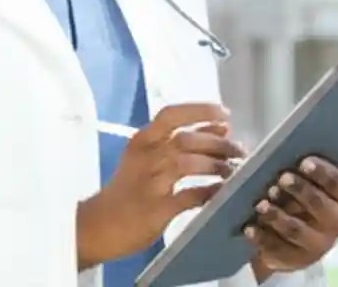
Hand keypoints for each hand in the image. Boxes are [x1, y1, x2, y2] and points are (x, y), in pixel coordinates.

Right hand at [76, 103, 245, 269]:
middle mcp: (145, 156)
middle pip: (186, 140)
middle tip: (240, 152)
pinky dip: (210, 192)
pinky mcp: (156, 209)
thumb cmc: (127, 189)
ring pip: (189, 164)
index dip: (201, 111)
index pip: (171, 115)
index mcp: (142, 140)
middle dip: (218, 144)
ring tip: (233, 172)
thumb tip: (221, 128)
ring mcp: (150, 182)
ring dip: (216, 166)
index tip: (226, 114)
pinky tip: (222, 193)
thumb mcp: (146, 157)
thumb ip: (179, 142)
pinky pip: (190, 196)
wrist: (97, 225)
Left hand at [245, 155, 337, 279]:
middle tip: (281, 178)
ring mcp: (318, 245)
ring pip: (296, 229)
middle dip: (300, 191)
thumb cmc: (301, 192)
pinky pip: (277, 249)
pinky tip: (249, 227)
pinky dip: (262, 237)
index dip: (323, 173)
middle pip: (320, 206)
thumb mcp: (312, 175)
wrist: (289, 232)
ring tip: (259, 204)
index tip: (304, 162)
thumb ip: (322, 157)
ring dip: (277, 215)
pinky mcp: (296, 260)